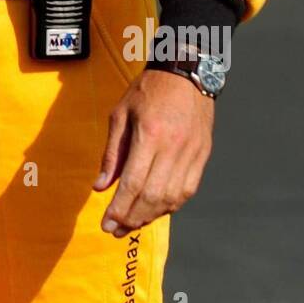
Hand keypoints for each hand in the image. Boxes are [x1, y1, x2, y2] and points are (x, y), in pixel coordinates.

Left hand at [93, 68, 214, 236]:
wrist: (185, 72)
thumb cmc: (148, 90)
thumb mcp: (120, 114)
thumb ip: (111, 153)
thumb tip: (100, 186)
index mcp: (149, 135)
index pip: (132, 182)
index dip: (118, 208)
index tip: (106, 223)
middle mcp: (173, 147)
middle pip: (152, 195)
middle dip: (132, 218)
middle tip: (115, 230)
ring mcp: (192, 153)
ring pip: (172, 198)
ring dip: (151, 216)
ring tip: (132, 223)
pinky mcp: (203, 155)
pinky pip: (187, 190)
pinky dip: (171, 205)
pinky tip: (155, 210)